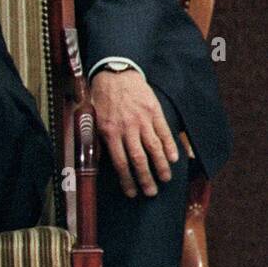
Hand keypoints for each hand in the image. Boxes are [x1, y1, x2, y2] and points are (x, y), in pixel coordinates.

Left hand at [90, 69, 178, 196]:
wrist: (115, 73)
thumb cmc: (102, 98)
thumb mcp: (92, 119)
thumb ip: (98, 138)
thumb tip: (102, 160)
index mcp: (109, 132)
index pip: (120, 163)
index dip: (127, 180)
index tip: (132, 193)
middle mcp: (127, 128)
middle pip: (139, 159)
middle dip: (146, 179)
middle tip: (151, 192)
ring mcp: (142, 120)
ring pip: (154, 148)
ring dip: (161, 166)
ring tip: (165, 179)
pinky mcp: (155, 112)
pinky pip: (164, 132)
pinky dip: (171, 147)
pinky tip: (175, 159)